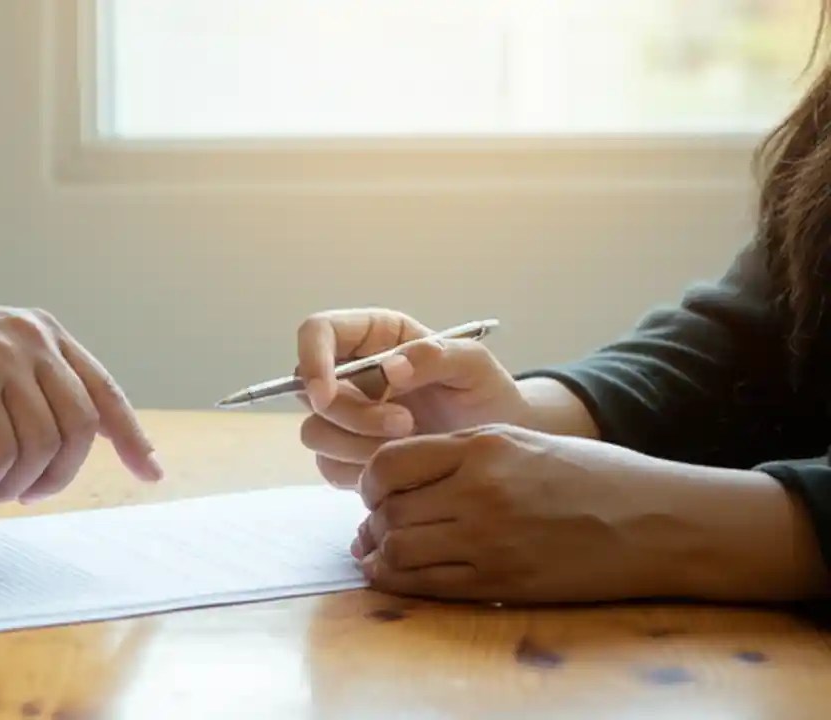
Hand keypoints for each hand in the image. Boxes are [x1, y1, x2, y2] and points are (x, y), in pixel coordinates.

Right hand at [0, 304, 161, 503]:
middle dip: (54, 477)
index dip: (130, 435)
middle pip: (79, 429)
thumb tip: (78, 443)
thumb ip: (30, 392)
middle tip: (16, 497)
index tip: (151, 473)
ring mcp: (2, 355)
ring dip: (9, 487)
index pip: (102, 390)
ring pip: (43, 448)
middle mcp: (30, 336)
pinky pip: (3, 456)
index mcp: (42, 332)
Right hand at [295, 309, 526, 488]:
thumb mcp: (473, 366)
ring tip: (410, 444)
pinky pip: (330, 466)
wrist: (495, 441)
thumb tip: (390, 367)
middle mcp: (350, 372)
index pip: (317, 331)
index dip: (311, 359)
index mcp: (374, 336)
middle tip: (405, 424)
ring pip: (315, 432)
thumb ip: (435, 356)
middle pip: (309, 390)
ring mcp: (346, 415)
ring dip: (357, 445)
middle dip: (352, 415)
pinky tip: (400, 464)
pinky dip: (361, 471)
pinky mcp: (347, 454)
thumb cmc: (486, 393)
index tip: (327, 394)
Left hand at [352, 424, 825, 602]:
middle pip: (388, 510)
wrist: (657, 523)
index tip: (377, 490)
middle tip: (378, 525)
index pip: (388, 463)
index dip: (370, 481)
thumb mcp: (520, 440)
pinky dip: (395, 580)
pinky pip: (423, 585)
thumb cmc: (590, 475)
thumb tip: (394, 475)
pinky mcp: (500, 583)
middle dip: (374, 519)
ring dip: (381, 551)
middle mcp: (479, 491)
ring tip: (384, 549)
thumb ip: (457, 453)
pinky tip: (394, 572)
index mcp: (482, 447)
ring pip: (397, 550)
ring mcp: (488, 540)